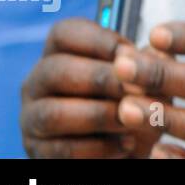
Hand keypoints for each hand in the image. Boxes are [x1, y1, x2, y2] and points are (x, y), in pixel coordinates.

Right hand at [20, 18, 162, 157]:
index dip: (99, 40)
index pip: (64, 33)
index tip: (131, 53)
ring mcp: (32, 118)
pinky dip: (98, 148)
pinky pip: (61, 150)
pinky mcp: (38, 152)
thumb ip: (152, 63)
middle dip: (102, 79)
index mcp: (61, 53)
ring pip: (53, 113)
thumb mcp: (149, 79)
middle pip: (56, 70)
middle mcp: (38, 82)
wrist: (129, 146)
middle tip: (137, 89)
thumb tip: (152, 55)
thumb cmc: (138, 103)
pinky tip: (127, 145)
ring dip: (99, 115)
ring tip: (133, 119)